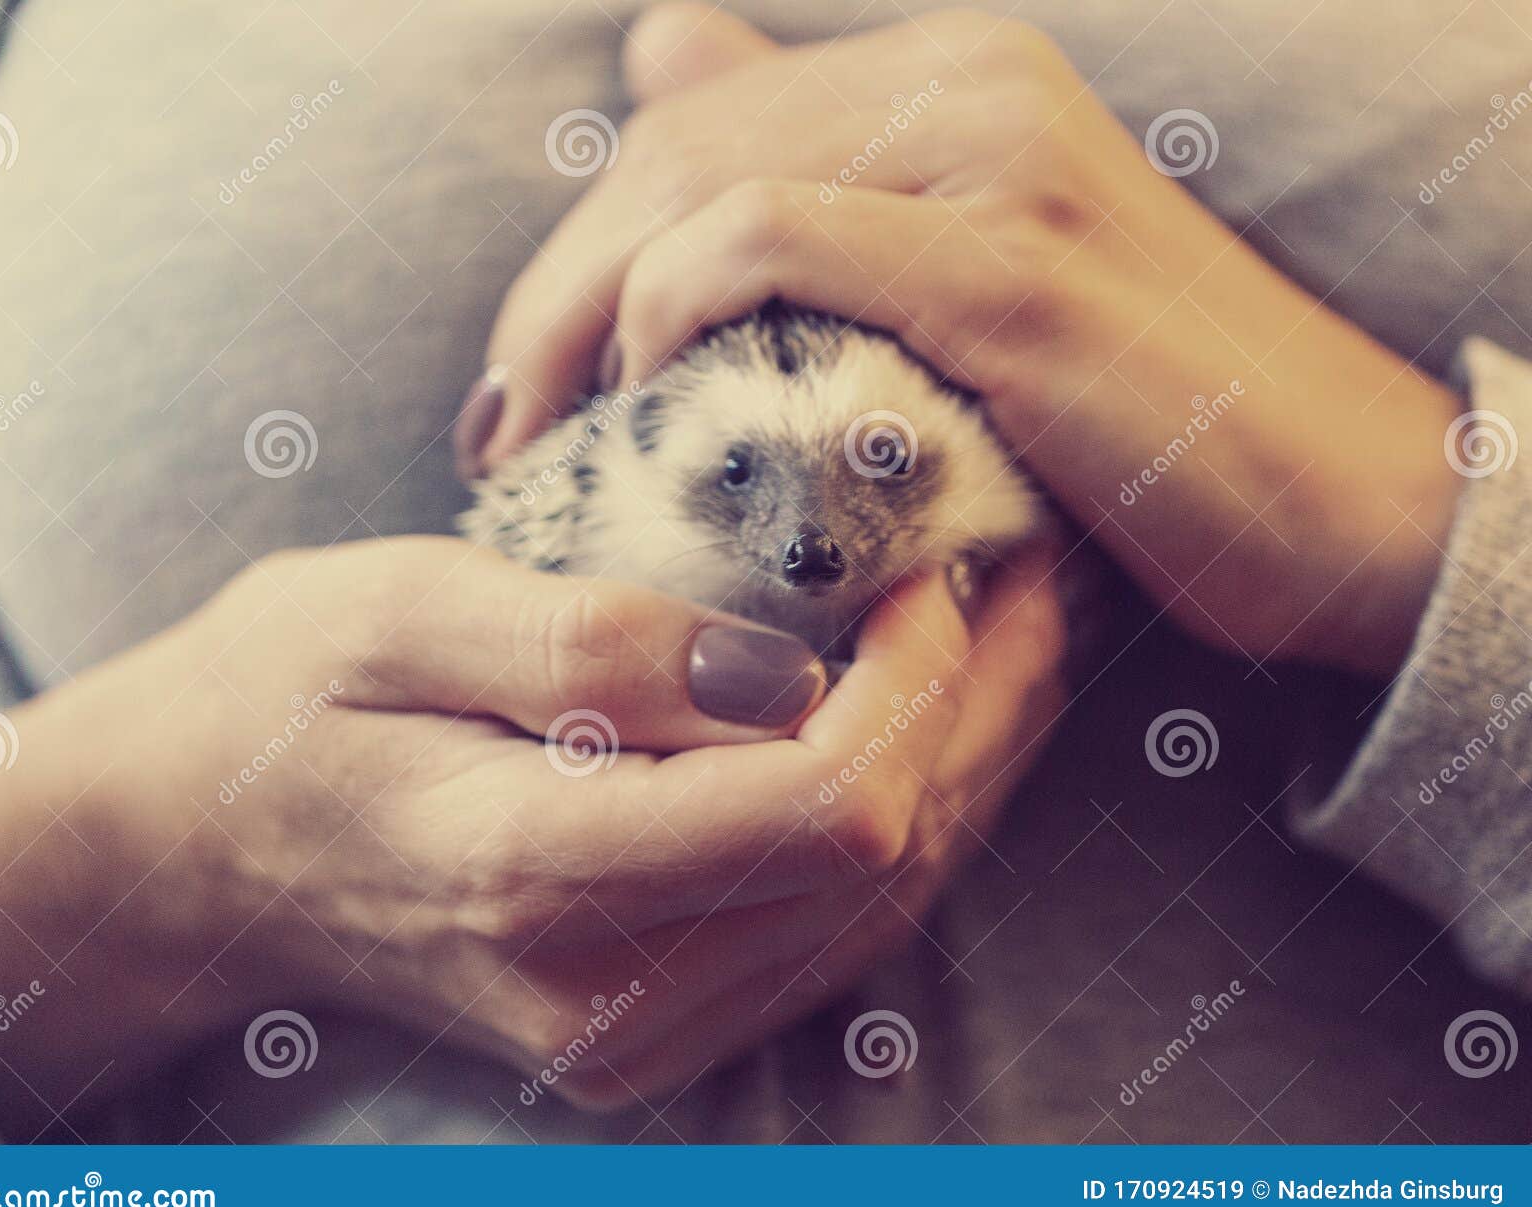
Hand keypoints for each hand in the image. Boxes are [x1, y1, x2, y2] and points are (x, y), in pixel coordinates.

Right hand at [0, 536, 1059, 1118]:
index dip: (918, 678)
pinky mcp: (657, 1019)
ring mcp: (640, 1028)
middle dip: (978, 700)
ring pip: (891, 900)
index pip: (827, 805)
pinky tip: (926, 716)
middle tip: (1012, 561)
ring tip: (998, 623)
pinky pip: (841, 925)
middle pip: (891, 858)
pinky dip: (908, 811)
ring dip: (965, 754)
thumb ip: (588, 646)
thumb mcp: (398, 615)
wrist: (195, 855)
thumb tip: (785, 661)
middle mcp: (611, 992)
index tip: (918, 556)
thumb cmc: (273, 706)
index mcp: (538, 876)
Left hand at [466, 4, 1462, 675]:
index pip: (690, 131)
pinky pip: (774, 243)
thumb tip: (663, 56)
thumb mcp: (979, 307)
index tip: (525, 393)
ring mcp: (992, 162)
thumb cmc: (1146, 432)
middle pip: (668, 153)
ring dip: (585, 317)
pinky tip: (651, 410)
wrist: (1349, 504)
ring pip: (699, 184)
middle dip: (548, 299)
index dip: (573, 258)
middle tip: (503, 435)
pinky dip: (675, 314)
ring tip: (550, 445)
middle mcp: (964, 84)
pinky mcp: (1010, 267)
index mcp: (948, 85)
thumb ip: (839, 206)